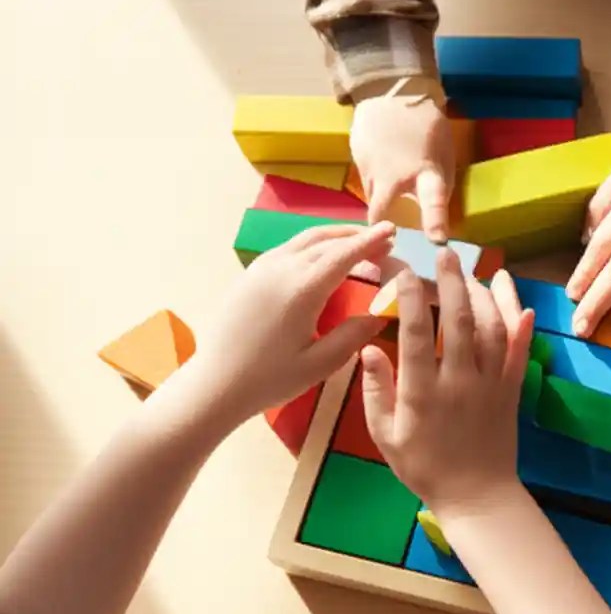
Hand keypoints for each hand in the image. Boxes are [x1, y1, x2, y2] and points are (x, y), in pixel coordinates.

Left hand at [189, 223, 394, 420]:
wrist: (214, 384)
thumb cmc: (269, 379)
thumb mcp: (320, 364)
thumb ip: (354, 335)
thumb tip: (381, 314)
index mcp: (302, 289)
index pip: (344, 254)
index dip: (370, 241)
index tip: (392, 230)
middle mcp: (281, 268)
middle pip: (326, 240)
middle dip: (356, 237)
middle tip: (383, 240)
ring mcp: (261, 268)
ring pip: (305, 239)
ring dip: (335, 237)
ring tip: (357, 242)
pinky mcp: (249, 275)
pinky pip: (288, 247)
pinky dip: (313, 244)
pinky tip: (322, 256)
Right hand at [350, 77, 454, 240]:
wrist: (392, 91)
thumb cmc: (427, 125)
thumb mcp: (444, 154)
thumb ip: (439, 184)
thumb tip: (435, 212)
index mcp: (426, 171)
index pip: (433, 201)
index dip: (435, 222)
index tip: (437, 241)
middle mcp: (395, 175)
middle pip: (381, 211)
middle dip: (380, 225)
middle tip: (386, 230)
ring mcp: (372, 168)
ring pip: (372, 197)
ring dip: (380, 200)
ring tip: (390, 187)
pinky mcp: (357, 160)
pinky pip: (366, 180)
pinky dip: (374, 181)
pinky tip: (382, 166)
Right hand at [361, 251, 533, 510]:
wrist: (477, 497)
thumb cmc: (424, 468)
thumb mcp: (385, 436)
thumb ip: (375, 390)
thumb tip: (367, 348)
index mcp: (423, 393)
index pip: (415, 334)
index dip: (410, 299)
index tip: (404, 272)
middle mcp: (459, 382)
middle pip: (458, 321)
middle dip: (452, 282)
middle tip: (445, 254)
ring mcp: (490, 384)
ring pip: (491, 329)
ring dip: (484, 295)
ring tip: (473, 272)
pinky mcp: (512, 391)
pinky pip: (519, 352)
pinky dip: (521, 324)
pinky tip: (519, 300)